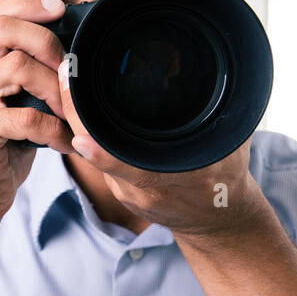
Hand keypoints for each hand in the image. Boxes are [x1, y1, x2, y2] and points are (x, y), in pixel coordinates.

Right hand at [0, 0, 75, 227]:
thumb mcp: (11, 107)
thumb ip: (26, 80)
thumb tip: (70, 56)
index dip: (26, 4)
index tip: (60, 9)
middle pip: (1, 29)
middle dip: (45, 38)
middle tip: (68, 64)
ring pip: (15, 66)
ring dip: (54, 86)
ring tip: (69, 109)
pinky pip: (25, 117)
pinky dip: (54, 129)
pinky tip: (65, 142)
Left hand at [56, 58, 271, 239]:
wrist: (217, 222)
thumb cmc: (226, 179)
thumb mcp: (231, 146)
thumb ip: (220, 117)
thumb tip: (213, 78)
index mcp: (168, 178)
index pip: (119, 159)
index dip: (96, 141)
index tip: (80, 105)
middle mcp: (141, 189)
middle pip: (95, 150)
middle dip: (76, 112)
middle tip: (65, 74)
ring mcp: (127, 193)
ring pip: (91, 154)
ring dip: (78, 121)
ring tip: (69, 82)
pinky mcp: (120, 192)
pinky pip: (98, 161)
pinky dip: (89, 136)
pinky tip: (82, 109)